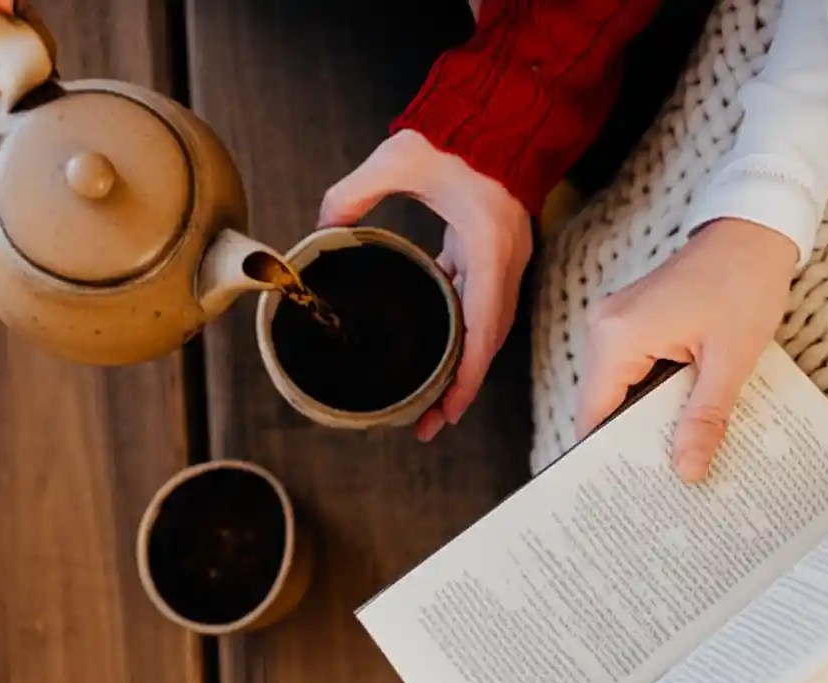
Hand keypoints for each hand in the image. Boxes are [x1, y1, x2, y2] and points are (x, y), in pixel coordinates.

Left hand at [319, 130, 531, 441]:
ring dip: (462, 367)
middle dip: (460, 388)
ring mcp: (504, 261)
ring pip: (486, 330)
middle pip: (487, 343)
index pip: (481, 329)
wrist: (505, 112)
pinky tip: (436, 347)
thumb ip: (355, 191)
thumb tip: (321, 225)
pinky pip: (480, 306)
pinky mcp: (493, 254)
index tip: (445, 411)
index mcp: (487, 248)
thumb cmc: (461, 137)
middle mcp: (504, 264)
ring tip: (432, 403)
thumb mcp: (401, 160)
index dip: (465, 377)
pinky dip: (462, 335)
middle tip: (428, 424)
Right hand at [576, 218, 796, 481]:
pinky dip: (650, 398)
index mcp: (617, 337)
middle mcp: (604, 329)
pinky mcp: (632, 322)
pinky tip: (678, 421)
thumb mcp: (730, 360)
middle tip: (656, 488)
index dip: (606, 457)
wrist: (752, 231)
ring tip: (671, 461)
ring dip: (643, 422)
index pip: (594, 415)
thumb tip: (686, 470)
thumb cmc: (743, 284)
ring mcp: (615, 323)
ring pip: (618, 391)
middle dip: (629, 444)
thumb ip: (704, 418)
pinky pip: (631, 372)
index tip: (625, 494)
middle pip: (602, 406)